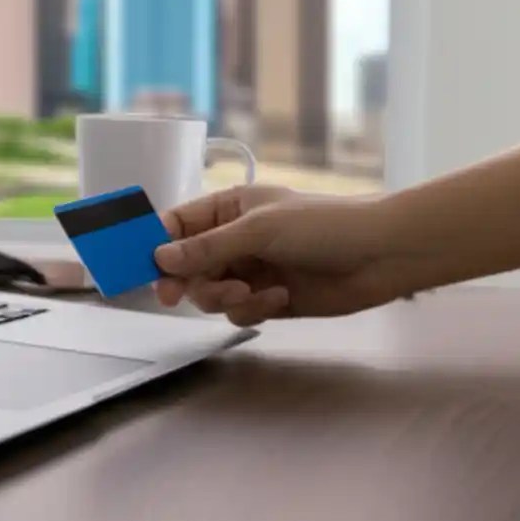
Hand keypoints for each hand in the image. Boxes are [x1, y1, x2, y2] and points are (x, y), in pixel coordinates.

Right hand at [153, 185, 409, 326]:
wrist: (380, 256)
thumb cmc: (323, 226)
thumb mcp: (259, 230)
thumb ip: (207, 247)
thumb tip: (159, 258)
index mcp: (229, 208)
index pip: (177, 225)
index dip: (155, 245)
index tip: (139, 267)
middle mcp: (235, 240)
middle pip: (186, 266)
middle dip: (187, 280)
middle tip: (173, 297)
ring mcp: (250, 271)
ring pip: (209, 293)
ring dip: (223, 297)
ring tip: (250, 292)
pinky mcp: (268, 300)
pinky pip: (237, 312)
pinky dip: (253, 308)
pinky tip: (281, 297)